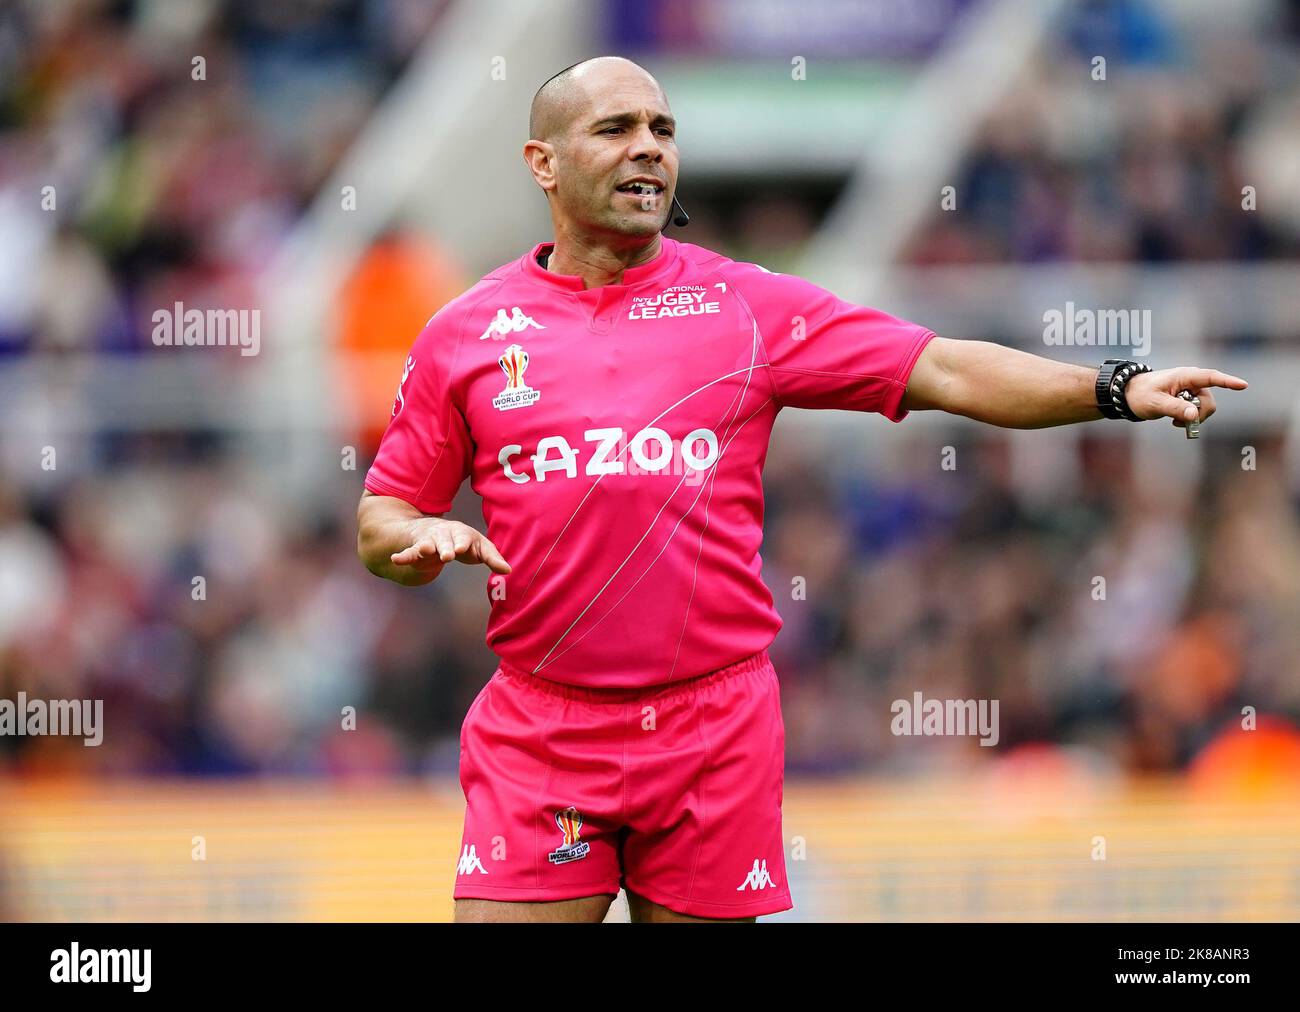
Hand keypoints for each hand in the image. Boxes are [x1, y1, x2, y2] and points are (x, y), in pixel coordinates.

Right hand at [390, 518, 511, 576]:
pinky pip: (409, 553)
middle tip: (449, 555)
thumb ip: (492, 558)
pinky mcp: (416, 549)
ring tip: (425, 551)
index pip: (468, 539)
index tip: (463, 549)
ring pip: (428, 544)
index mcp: (463, 534)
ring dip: (427, 548)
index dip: (466, 544)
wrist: (432, 530)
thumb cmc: (462, 541)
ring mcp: (430, 541)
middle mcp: (446, 535)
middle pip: (447, 540)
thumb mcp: (478, 548)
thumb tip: (509, 570)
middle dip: (447, 546)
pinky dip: (403, 556)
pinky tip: (396, 559)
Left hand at [1123, 367, 1247, 428]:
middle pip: (1209, 402)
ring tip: (1173, 421)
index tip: (1243, 385)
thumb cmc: (1141, 394)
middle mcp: (1192, 381)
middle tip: (1177, 423)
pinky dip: (1190, 419)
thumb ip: (1174, 408)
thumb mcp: (1155, 403)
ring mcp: (1192, 390)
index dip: (1228, 382)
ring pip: (1205, 409)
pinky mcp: (1190, 399)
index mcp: (1185, 376)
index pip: (1211, 377)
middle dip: (1198, 415)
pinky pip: (1199, 412)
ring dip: (1192, 418)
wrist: (1130, 395)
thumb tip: (1194, 415)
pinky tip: (1175, 421)